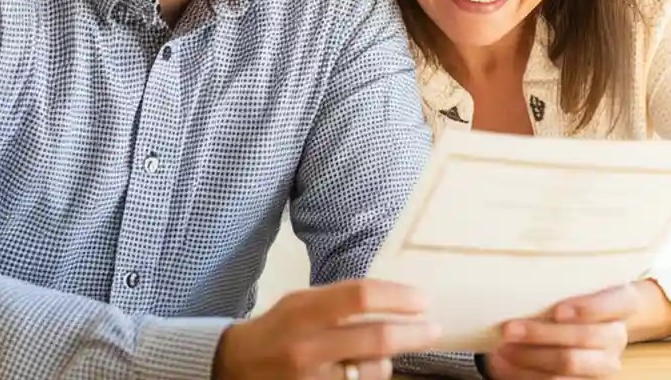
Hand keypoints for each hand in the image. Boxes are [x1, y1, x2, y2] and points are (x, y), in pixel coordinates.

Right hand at [213, 279, 440, 379]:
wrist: (236, 367)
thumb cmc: (277, 328)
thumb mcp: (301, 302)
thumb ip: (341, 299)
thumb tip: (395, 298)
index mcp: (303, 312)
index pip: (360, 297)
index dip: (398, 297)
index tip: (423, 299)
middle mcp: (307, 348)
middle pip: (376, 338)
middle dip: (414, 333)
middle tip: (434, 328)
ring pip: (374, 371)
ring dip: (391, 360)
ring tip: (390, 351)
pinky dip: (372, 377)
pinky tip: (371, 367)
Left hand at [482, 284, 639, 378]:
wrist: (587, 329)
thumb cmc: (574, 298)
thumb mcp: (576, 284)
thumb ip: (560, 282)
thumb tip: (517, 275)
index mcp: (623, 303)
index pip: (617, 303)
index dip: (588, 308)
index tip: (557, 310)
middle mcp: (618, 334)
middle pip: (583, 337)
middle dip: (542, 334)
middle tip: (508, 329)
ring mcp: (605, 363)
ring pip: (569, 364)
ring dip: (530, 357)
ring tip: (502, 349)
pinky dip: (527, 374)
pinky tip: (507, 365)